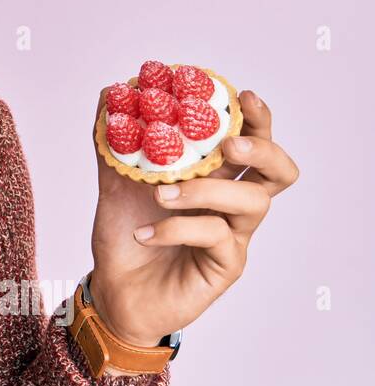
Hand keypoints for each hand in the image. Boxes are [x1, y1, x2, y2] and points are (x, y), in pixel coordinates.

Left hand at [87, 87, 298, 352]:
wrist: (112, 290)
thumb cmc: (124, 237)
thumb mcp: (114, 184)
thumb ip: (115, 143)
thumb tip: (108, 94)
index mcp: (214, 177)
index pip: (251, 141)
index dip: (256, 117)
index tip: (241, 95)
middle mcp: (231, 205)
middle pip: (278, 172)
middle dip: (261, 148)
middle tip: (228, 143)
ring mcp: (233, 236)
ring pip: (251, 202)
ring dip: (205, 190)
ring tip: (160, 194)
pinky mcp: (225, 266)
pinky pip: (213, 237)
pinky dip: (174, 228)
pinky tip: (142, 232)